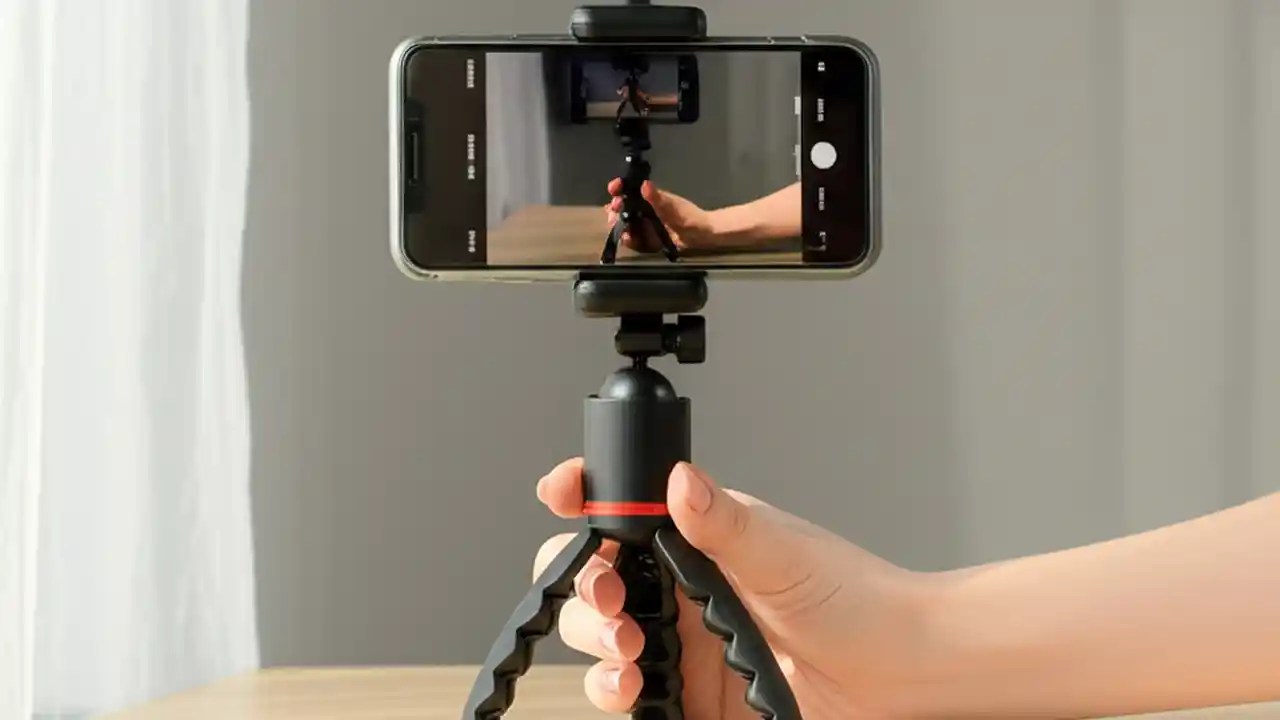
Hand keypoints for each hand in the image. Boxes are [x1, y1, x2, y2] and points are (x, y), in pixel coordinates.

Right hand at [532, 459, 937, 717]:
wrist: (900, 673)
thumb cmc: (859, 600)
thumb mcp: (786, 553)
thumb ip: (726, 522)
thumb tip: (680, 480)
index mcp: (698, 539)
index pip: (622, 508)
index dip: (583, 496)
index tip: (562, 493)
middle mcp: (681, 588)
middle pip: (593, 577)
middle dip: (582, 587)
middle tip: (611, 603)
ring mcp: (682, 642)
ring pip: (600, 638)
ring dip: (592, 643)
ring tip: (626, 654)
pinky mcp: (689, 694)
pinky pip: (631, 694)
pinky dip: (614, 692)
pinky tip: (630, 689)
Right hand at [604, 178, 715, 252]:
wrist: (701, 235)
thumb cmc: (688, 216)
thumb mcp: (671, 206)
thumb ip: (657, 197)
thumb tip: (644, 184)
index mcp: (649, 198)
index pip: (629, 190)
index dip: (619, 188)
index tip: (614, 188)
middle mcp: (645, 210)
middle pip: (623, 208)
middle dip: (615, 210)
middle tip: (614, 212)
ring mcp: (646, 226)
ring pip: (626, 225)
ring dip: (620, 226)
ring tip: (621, 228)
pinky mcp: (648, 240)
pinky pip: (635, 240)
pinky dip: (630, 240)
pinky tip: (628, 238)